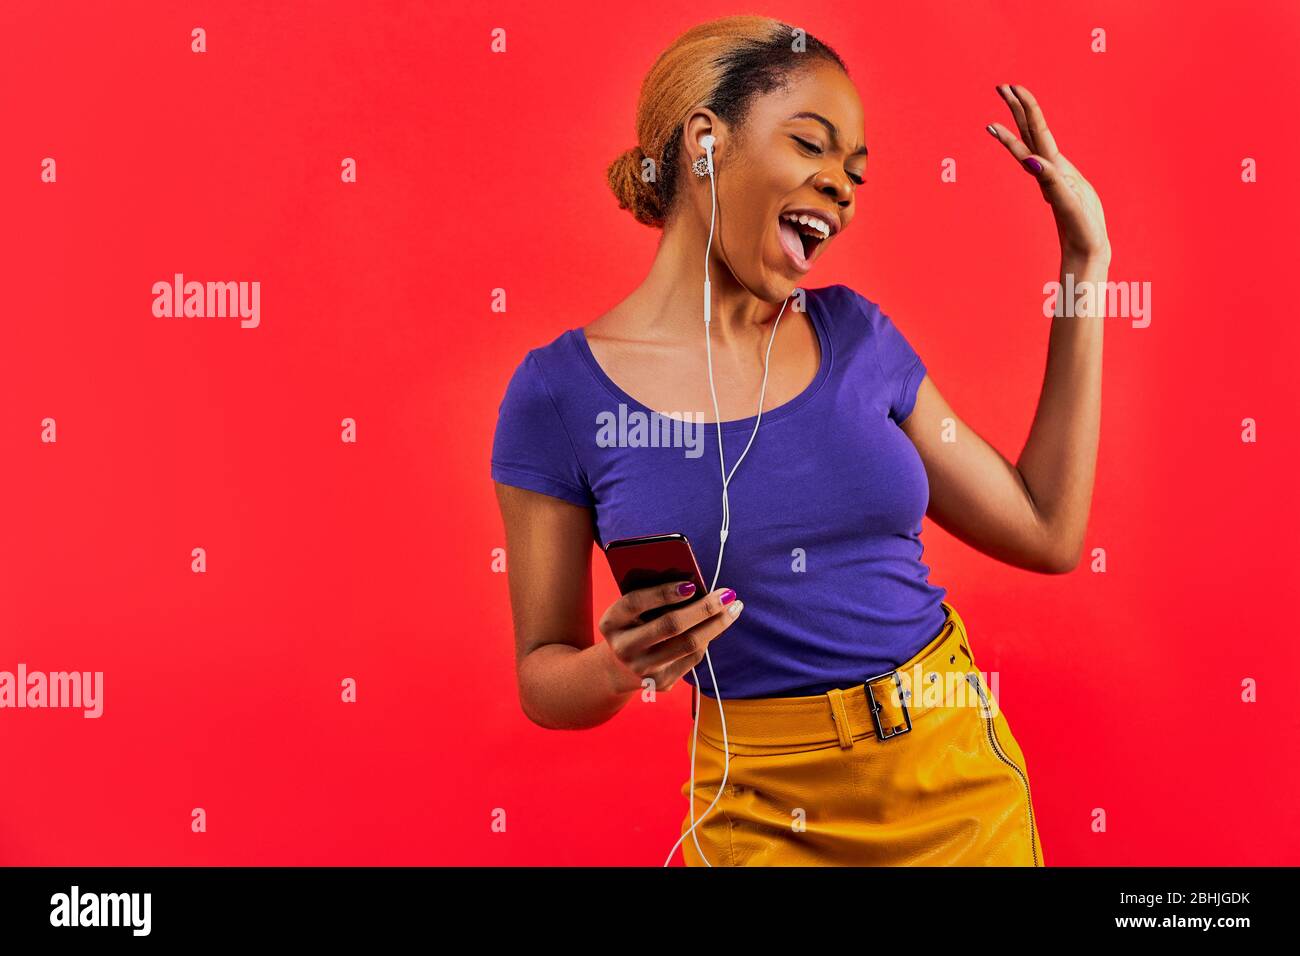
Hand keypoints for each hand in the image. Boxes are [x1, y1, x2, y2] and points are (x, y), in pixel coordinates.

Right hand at [597, 582, 742, 694]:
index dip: (663, 593)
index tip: (691, 585)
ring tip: (732, 608)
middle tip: (727, 594)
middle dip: (703, 608)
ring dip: (716, 624)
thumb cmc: (632, 626)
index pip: (635, 603)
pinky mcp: (661, 682)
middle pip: (670, 625)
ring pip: (688, 644)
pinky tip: (717, 625)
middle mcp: (624, 647)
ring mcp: (642, 669)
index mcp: (611, 622)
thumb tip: (694, 583)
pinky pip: (693, 657)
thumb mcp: (630, 611)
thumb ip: (652, 596)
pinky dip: (708, 638)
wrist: (619, 668)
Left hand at [988, 84, 1110, 263]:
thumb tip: (1030, 162)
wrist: (1086, 250)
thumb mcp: (1066, 203)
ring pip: (1036, 141)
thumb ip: (1051, 182)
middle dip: (1016, 108)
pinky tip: (1034, 139)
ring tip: (1013, 101)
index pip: (1032, 134)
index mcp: (1049, 170)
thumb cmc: (1079, 229)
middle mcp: (1048, 169)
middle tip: (1002, 85)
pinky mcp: (1063, 182)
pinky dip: (1039, 141)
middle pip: (1029, 132)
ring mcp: (1054, 175)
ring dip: (1024, 120)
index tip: (1008, 91)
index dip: (1021, 112)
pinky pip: (1048, 154)